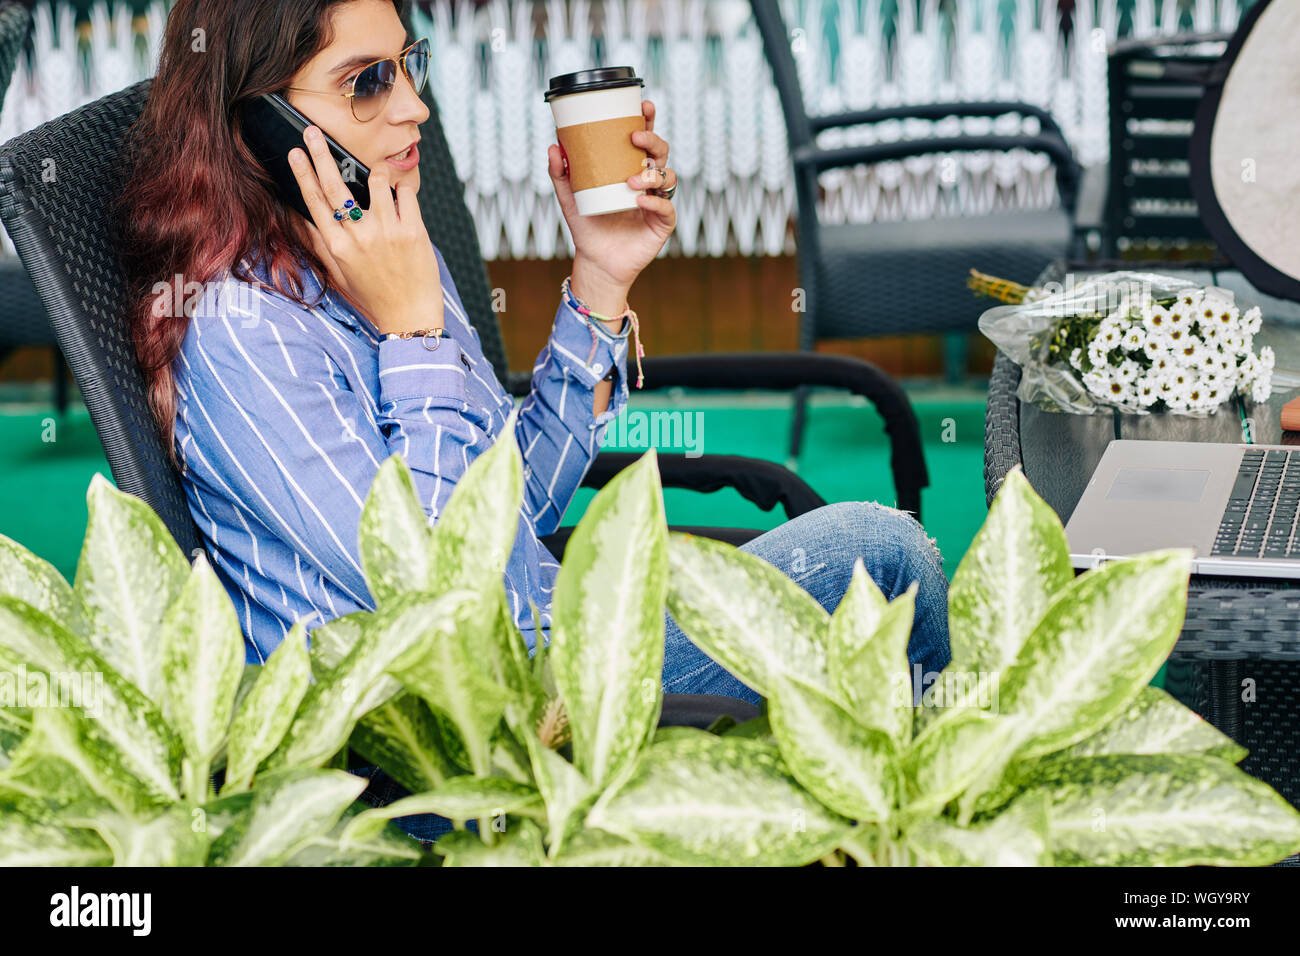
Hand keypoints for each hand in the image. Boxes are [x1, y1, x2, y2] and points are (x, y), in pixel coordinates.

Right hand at [289, 126, 443, 335]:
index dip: (303, 173)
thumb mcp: (339, 273)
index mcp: (337, 247)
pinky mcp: (413, 232)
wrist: (409, 317)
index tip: (295, 151)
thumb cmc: (373, 295)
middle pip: (335, 185)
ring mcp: (387, 232)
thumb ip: (319, 243)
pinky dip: (404, 191)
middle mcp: (359, 237)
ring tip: (379, 186)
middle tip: (313, 131)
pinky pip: (406, 194)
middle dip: (321, 154)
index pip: (314, 201)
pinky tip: (403, 203)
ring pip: (377, 181)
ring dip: (377, 176)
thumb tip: (298, 216)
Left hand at [547, 99, 676, 295]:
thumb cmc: (587, 226)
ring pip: (668, 177)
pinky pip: (666, 207)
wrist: (596, 261)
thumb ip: (560, 173)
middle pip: (661, 153)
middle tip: (635, 138)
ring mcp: (657, 201)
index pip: (643, 141)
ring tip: (631, 179)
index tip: (643, 107)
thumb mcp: (569, 197)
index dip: (648, 121)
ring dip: (651, 173)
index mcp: (630, 169)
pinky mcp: (662, 223)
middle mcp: (647, 182)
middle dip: (653, 140)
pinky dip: (654, 202)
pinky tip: (639, 200)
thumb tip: (553, 146)